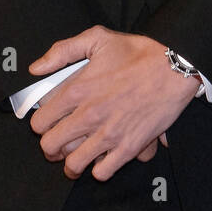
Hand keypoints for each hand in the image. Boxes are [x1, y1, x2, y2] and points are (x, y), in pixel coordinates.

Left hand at [27, 26, 197, 180]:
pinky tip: (101, 157)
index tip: (48, 121)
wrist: (174, 67)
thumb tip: (36, 68)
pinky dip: (99, 168)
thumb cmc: (138, 52)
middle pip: (50, 147)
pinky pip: (102, 172)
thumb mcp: (97, 38)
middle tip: (60, 140)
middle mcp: (88, 116)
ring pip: (73, 165)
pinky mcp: (128, 147)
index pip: (39, 122)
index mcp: (77, 90)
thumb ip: (62, 51)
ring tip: (77, 154)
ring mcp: (108, 134)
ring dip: (71, 161)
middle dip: (51, 146)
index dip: (40, 123)